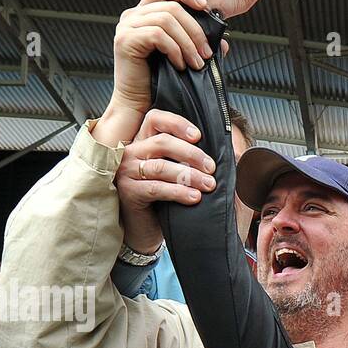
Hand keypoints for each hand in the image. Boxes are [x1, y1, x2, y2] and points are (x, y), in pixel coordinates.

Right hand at [94, 0, 216, 146]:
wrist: (138, 106)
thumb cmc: (159, 83)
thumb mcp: (182, 58)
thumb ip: (198, 44)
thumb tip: (223, 41)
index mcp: (144, 14)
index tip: (205, 7)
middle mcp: (132, 16)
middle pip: (171, 6)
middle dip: (195, 29)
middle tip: (207, 53)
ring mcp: (126, 27)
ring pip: (166, 20)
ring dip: (188, 42)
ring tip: (197, 63)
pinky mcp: (125, 41)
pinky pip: (158, 35)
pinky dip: (175, 50)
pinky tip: (180, 66)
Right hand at [113, 109, 216, 252]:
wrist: (144, 228)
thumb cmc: (162, 198)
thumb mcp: (174, 172)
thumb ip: (186, 157)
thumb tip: (221, 147)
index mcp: (143, 141)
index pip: (155, 119)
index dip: (177, 123)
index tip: (199, 136)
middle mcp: (131, 152)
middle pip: (162, 142)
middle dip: (191, 154)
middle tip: (211, 168)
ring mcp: (126, 171)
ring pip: (161, 166)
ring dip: (189, 175)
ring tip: (209, 185)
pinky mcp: (128, 191)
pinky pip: (156, 188)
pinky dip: (178, 192)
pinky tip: (194, 197)